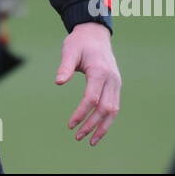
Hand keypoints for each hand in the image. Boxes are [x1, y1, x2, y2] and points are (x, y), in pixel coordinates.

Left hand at [57, 22, 120, 144]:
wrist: (95, 34)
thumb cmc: (79, 42)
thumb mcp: (69, 50)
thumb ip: (65, 66)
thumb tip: (58, 82)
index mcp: (100, 71)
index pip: (92, 98)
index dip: (81, 113)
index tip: (70, 124)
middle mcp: (111, 79)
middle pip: (105, 108)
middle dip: (91, 125)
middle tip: (77, 136)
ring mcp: (116, 83)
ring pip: (113, 111)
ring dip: (102, 127)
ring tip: (90, 141)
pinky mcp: (116, 86)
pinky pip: (114, 107)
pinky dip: (107, 120)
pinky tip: (98, 130)